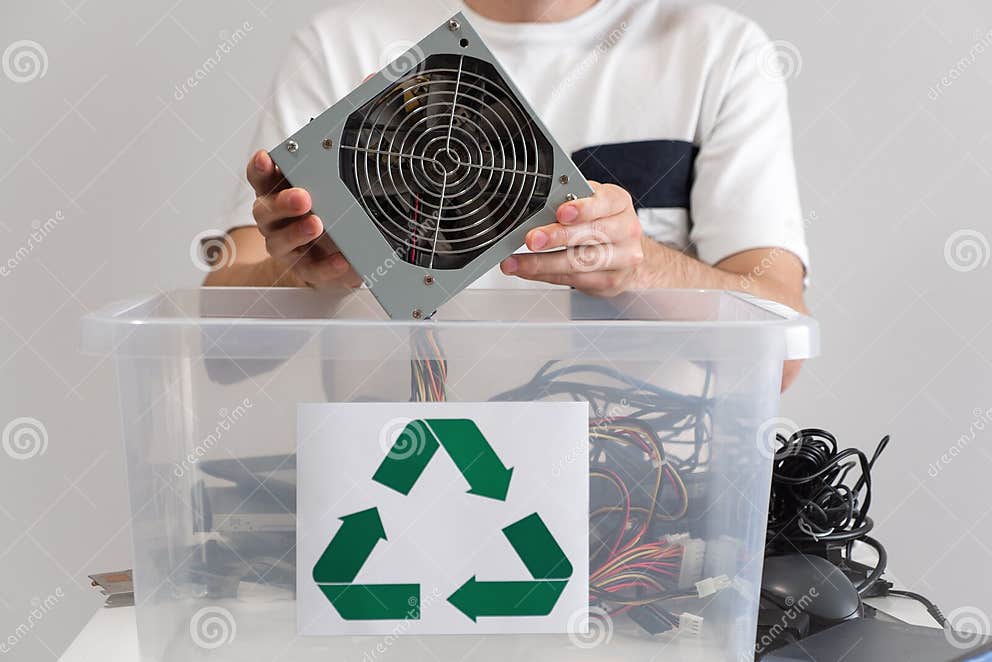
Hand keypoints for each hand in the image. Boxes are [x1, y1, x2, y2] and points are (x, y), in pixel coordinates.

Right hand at [247, 150, 361, 287]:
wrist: (330, 257)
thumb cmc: (323, 215)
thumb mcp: (324, 192)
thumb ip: (322, 177)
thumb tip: (336, 154)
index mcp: (276, 194)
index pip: (260, 178)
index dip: (259, 169)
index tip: (265, 158)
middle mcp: (274, 221)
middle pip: (266, 211)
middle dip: (283, 203)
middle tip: (302, 197)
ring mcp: (285, 246)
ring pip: (280, 242)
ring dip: (297, 232)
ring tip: (316, 225)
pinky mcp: (303, 269)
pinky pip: (311, 270)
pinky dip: (326, 266)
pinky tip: (340, 260)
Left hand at [499, 181, 645, 296]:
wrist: (628, 252)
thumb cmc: (604, 221)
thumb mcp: (592, 201)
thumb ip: (568, 201)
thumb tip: (534, 207)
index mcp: (618, 203)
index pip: (603, 203)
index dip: (582, 208)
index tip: (561, 212)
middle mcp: (625, 230)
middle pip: (591, 234)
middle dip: (557, 237)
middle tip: (531, 239)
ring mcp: (621, 259)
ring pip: (579, 262)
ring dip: (542, 263)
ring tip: (516, 262)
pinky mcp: (609, 282)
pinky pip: (573, 279)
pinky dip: (545, 275)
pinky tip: (527, 271)